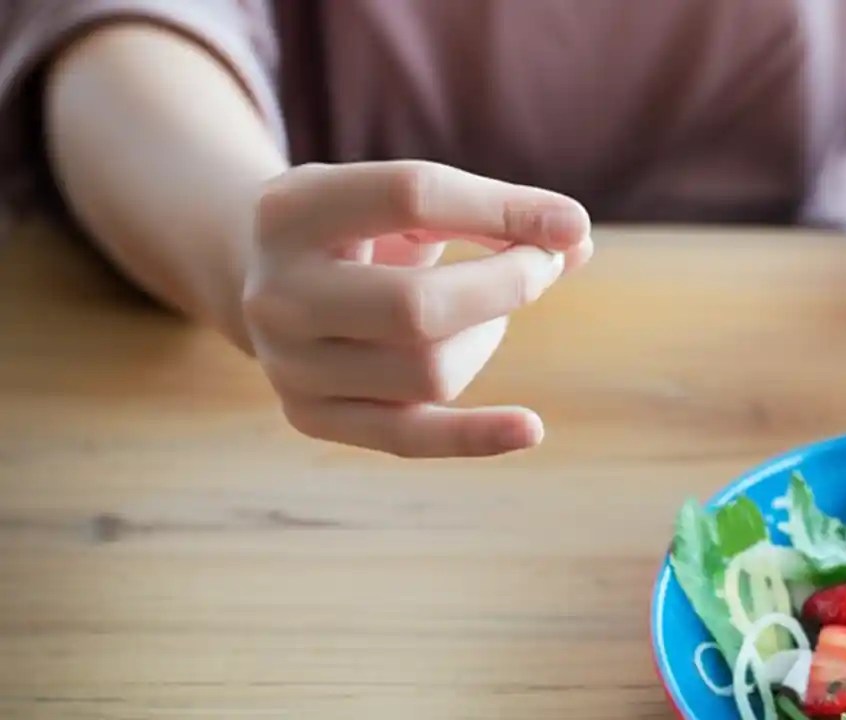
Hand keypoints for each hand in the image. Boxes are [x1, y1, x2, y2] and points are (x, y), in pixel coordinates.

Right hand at [241, 161, 592, 457]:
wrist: (260, 276)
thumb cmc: (359, 227)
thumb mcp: (406, 199)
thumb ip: (490, 212)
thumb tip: (576, 240)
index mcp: (292, 210)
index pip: (411, 196)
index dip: (503, 209)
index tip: (570, 224)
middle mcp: (277, 293)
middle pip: (417, 307)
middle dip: (506, 287)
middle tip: (544, 268)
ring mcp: (289, 364)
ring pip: (428, 372)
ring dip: (486, 336)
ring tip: (484, 313)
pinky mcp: (311, 415)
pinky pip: (409, 438)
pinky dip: (476, 436)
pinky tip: (531, 428)